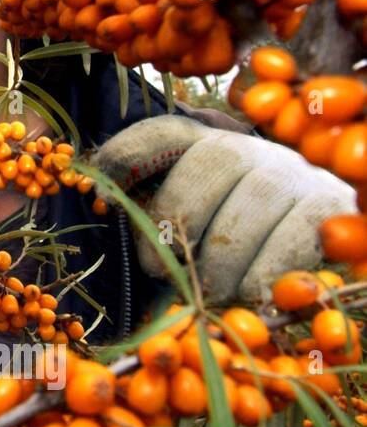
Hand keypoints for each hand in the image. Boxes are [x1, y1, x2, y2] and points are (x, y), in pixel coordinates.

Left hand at [92, 115, 355, 301]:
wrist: (323, 229)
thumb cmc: (236, 233)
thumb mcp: (191, 217)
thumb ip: (152, 208)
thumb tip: (100, 198)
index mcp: (206, 145)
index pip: (164, 133)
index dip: (126, 154)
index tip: (98, 192)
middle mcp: (251, 150)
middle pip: (211, 162)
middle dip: (177, 217)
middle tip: (159, 269)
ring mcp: (294, 174)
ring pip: (254, 201)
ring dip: (222, 258)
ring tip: (207, 292)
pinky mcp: (328, 206)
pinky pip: (294, 234)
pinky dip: (266, 270)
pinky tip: (251, 292)